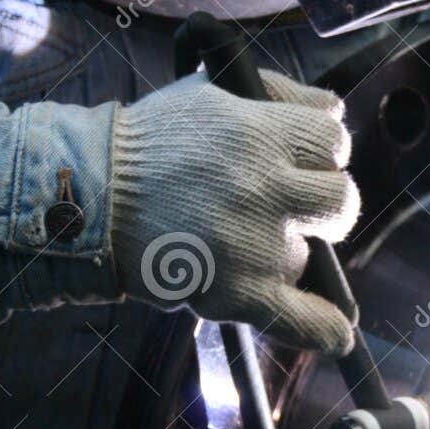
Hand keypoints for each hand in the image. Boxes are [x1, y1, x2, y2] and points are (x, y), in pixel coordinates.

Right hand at [111, 70, 358, 353]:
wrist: (89, 194)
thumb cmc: (150, 140)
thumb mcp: (212, 92)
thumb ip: (281, 92)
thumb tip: (335, 110)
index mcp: (260, 133)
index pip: (334, 141)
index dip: (322, 151)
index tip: (301, 159)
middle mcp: (264, 186)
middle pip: (340, 198)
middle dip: (324, 200)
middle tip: (288, 203)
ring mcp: (253, 244)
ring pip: (311, 254)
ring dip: (289, 249)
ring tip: (242, 241)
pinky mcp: (235, 292)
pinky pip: (298, 318)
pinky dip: (321, 330)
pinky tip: (338, 336)